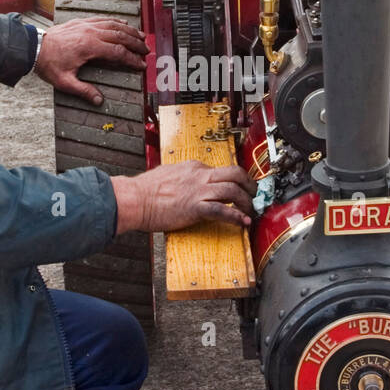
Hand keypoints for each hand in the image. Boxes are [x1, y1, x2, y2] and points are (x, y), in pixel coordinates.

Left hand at [34, 16, 147, 103]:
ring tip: (141, 36)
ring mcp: (86, 25)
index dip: (132, 59)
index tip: (141, 65)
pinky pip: (103, 19)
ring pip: (114, 25)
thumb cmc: (48, 64)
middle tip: (146, 50)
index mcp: (89, 47)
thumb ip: (83, 91)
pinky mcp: (81, 22)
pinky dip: (116, 21)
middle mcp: (90, 33)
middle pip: (120, 36)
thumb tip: (98, 100)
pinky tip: (124, 23)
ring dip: (130, 30)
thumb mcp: (64, 82)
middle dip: (136, 43)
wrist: (33, 46)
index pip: (118, 52)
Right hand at [112, 161, 255, 233]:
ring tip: (250, 211)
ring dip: (246, 202)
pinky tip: (242, 223)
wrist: (135, 199)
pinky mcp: (195, 207)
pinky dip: (236, 217)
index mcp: (193, 167)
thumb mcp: (169, 174)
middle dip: (249, 184)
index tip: (240, 188)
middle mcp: (199, 175)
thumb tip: (189, 183)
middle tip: (254, 195)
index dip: (235, 180)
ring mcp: (198, 191)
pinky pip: (222, 210)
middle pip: (235, 173)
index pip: (222, 169)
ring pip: (233, 191)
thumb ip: (183, 177)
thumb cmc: (146, 190)